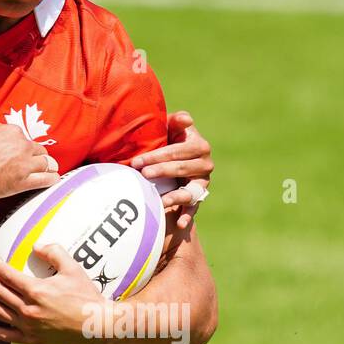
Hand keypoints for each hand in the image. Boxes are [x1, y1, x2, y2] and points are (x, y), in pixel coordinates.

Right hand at [0, 119, 59, 199]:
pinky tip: (52, 180)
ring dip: (48, 167)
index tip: (19, 153)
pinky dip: (51, 179)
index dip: (22, 148)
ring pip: (47, 164)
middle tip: (34, 163)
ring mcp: (24, 163)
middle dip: (37, 157)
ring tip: (49, 171)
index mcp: (11, 131)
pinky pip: (46, 179)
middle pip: (39, 150)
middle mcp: (21, 145)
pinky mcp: (23, 181)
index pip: (24, 139)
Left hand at [0, 243, 107, 343]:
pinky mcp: (30, 339)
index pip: (6, 274)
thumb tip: (36, 245)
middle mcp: (28, 308)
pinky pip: (4, 335)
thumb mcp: (72, 268)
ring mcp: (27, 326)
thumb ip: (54, 252)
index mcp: (36, 290)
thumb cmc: (86, 296)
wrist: (96, 325)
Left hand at [131, 110, 211, 229]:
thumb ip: (175, 122)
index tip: (137, 161)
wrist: (173, 157)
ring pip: (191, 189)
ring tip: (161, 200)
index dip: (158, 156)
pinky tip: (180, 224)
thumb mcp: (171, 128)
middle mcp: (205, 164)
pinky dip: (188, 216)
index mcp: (199, 145)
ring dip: (176, 196)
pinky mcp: (199, 197)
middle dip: (161, 171)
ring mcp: (203, 182)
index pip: (178, 151)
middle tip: (143, 175)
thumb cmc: (168, 138)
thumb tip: (186, 119)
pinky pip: (194, 208)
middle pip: (182, 168)